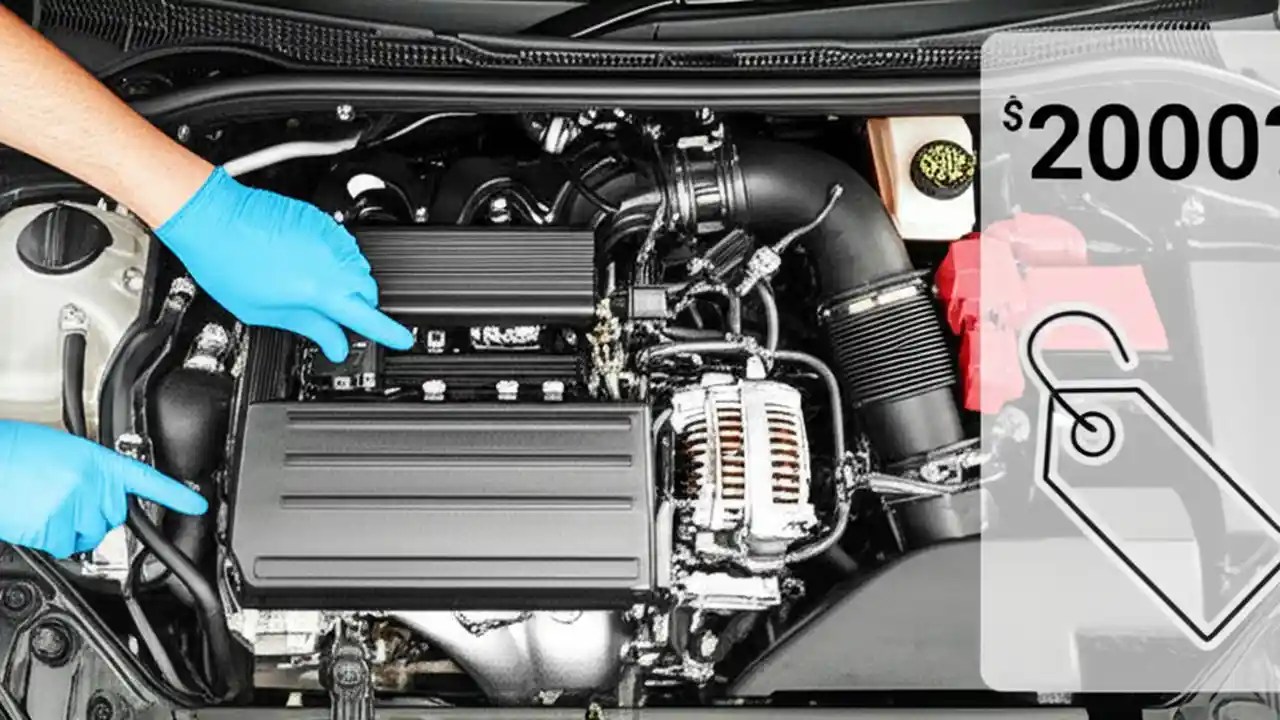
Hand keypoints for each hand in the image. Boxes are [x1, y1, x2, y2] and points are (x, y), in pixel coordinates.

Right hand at [0, 421, 206, 558]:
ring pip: (92, 536)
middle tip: (63, 497)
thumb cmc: (15, 452)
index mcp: (98, 461)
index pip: (147, 480)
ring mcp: (76, 508)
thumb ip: (91, 471)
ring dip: (73, 528)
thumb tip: (100, 488)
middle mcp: (93, 485)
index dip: (175, 495)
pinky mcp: (56, 530)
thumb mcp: (64, 451)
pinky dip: (53, 540)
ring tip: (47, 506)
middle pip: (113, 516)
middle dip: (93, 513)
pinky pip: (66, 547)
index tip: (197, 506)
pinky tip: (37, 519)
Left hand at [156, 168, 413, 361]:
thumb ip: (309, 327)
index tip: (403, 339)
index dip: (389, 332)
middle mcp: (332, 261)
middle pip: (368, 291)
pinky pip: (343, 246)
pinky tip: (309, 262)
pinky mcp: (321, 221)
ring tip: (315, 286)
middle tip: (337, 316)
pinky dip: (336, 259)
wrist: (213, 217)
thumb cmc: (228, 261)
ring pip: (358, 267)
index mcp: (321, 290)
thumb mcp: (265, 311)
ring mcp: (329, 237)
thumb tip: (333, 343)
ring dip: (349, 282)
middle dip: (360, 307)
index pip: (368, 317)